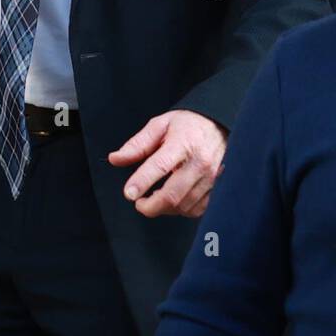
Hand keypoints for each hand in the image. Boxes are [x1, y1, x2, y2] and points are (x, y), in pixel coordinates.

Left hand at [108, 110, 226, 218]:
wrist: (220, 125)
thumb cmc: (188, 125)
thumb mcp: (160, 125)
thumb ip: (137, 144)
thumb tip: (115, 159)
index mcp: (183, 142)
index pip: (160, 165)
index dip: (142, 182)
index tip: (129, 193)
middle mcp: (200, 162)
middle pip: (172, 195)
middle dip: (150, 206)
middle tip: (139, 203)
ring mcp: (211, 176)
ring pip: (183, 206)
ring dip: (164, 208)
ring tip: (155, 198)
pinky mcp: (218, 187)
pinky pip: (198, 209)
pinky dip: (182, 210)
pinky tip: (174, 201)